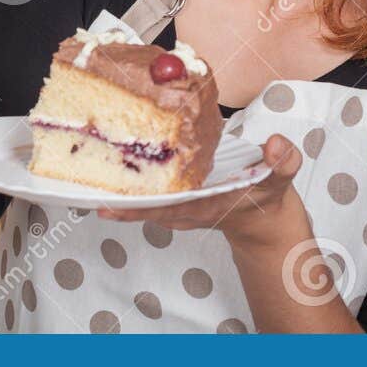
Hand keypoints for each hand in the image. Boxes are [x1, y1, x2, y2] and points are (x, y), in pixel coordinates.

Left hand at [97, 134, 305, 252]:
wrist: (265, 221)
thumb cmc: (268, 199)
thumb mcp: (281, 179)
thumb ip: (283, 162)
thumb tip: (275, 145)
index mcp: (207, 206)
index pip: (168, 208)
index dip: (138, 207)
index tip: (110, 206)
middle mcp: (188, 210)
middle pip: (145, 208)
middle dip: (117, 201)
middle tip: (84, 190)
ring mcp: (180, 209)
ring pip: (143, 203)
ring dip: (119, 193)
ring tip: (88, 177)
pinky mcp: (177, 202)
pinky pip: (149, 196)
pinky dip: (131, 187)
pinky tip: (112, 169)